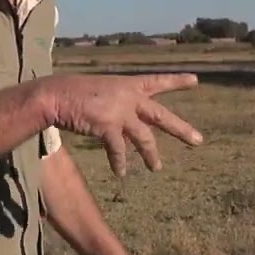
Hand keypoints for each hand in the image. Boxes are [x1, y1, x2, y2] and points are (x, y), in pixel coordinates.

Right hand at [43, 73, 201, 176]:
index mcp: (128, 85)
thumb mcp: (101, 91)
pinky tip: (121, 173)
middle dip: (181, 129)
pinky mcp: (109, 126)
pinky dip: (120, 162)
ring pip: (144, 138)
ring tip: (156, 169)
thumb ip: (116, 103)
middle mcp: (129, 97)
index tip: (195, 81)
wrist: (55, 95)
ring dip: (151, 155)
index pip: (158, 81)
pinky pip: (119, 150)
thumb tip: (123, 122)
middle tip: (199, 141)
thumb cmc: (73, 91)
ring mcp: (120, 112)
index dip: (177, 82)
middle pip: (161, 116)